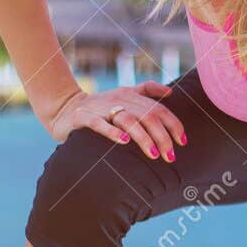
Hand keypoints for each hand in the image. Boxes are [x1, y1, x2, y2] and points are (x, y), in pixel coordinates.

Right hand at [47, 82, 186, 159]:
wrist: (64, 108)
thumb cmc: (101, 106)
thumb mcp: (125, 94)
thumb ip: (148, 91)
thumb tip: (171, 93)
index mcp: (131, 95)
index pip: (159, 109)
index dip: (173, 124)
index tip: (183, 142)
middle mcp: (119, 99)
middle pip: (148, 116)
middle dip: (162, 137)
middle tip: (170, 156)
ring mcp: (100, 107)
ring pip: (128, 120)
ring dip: (143, 137)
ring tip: (154, 154)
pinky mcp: (82, 117)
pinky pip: (98, 123)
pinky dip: (112, 131)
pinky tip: (124, 141)